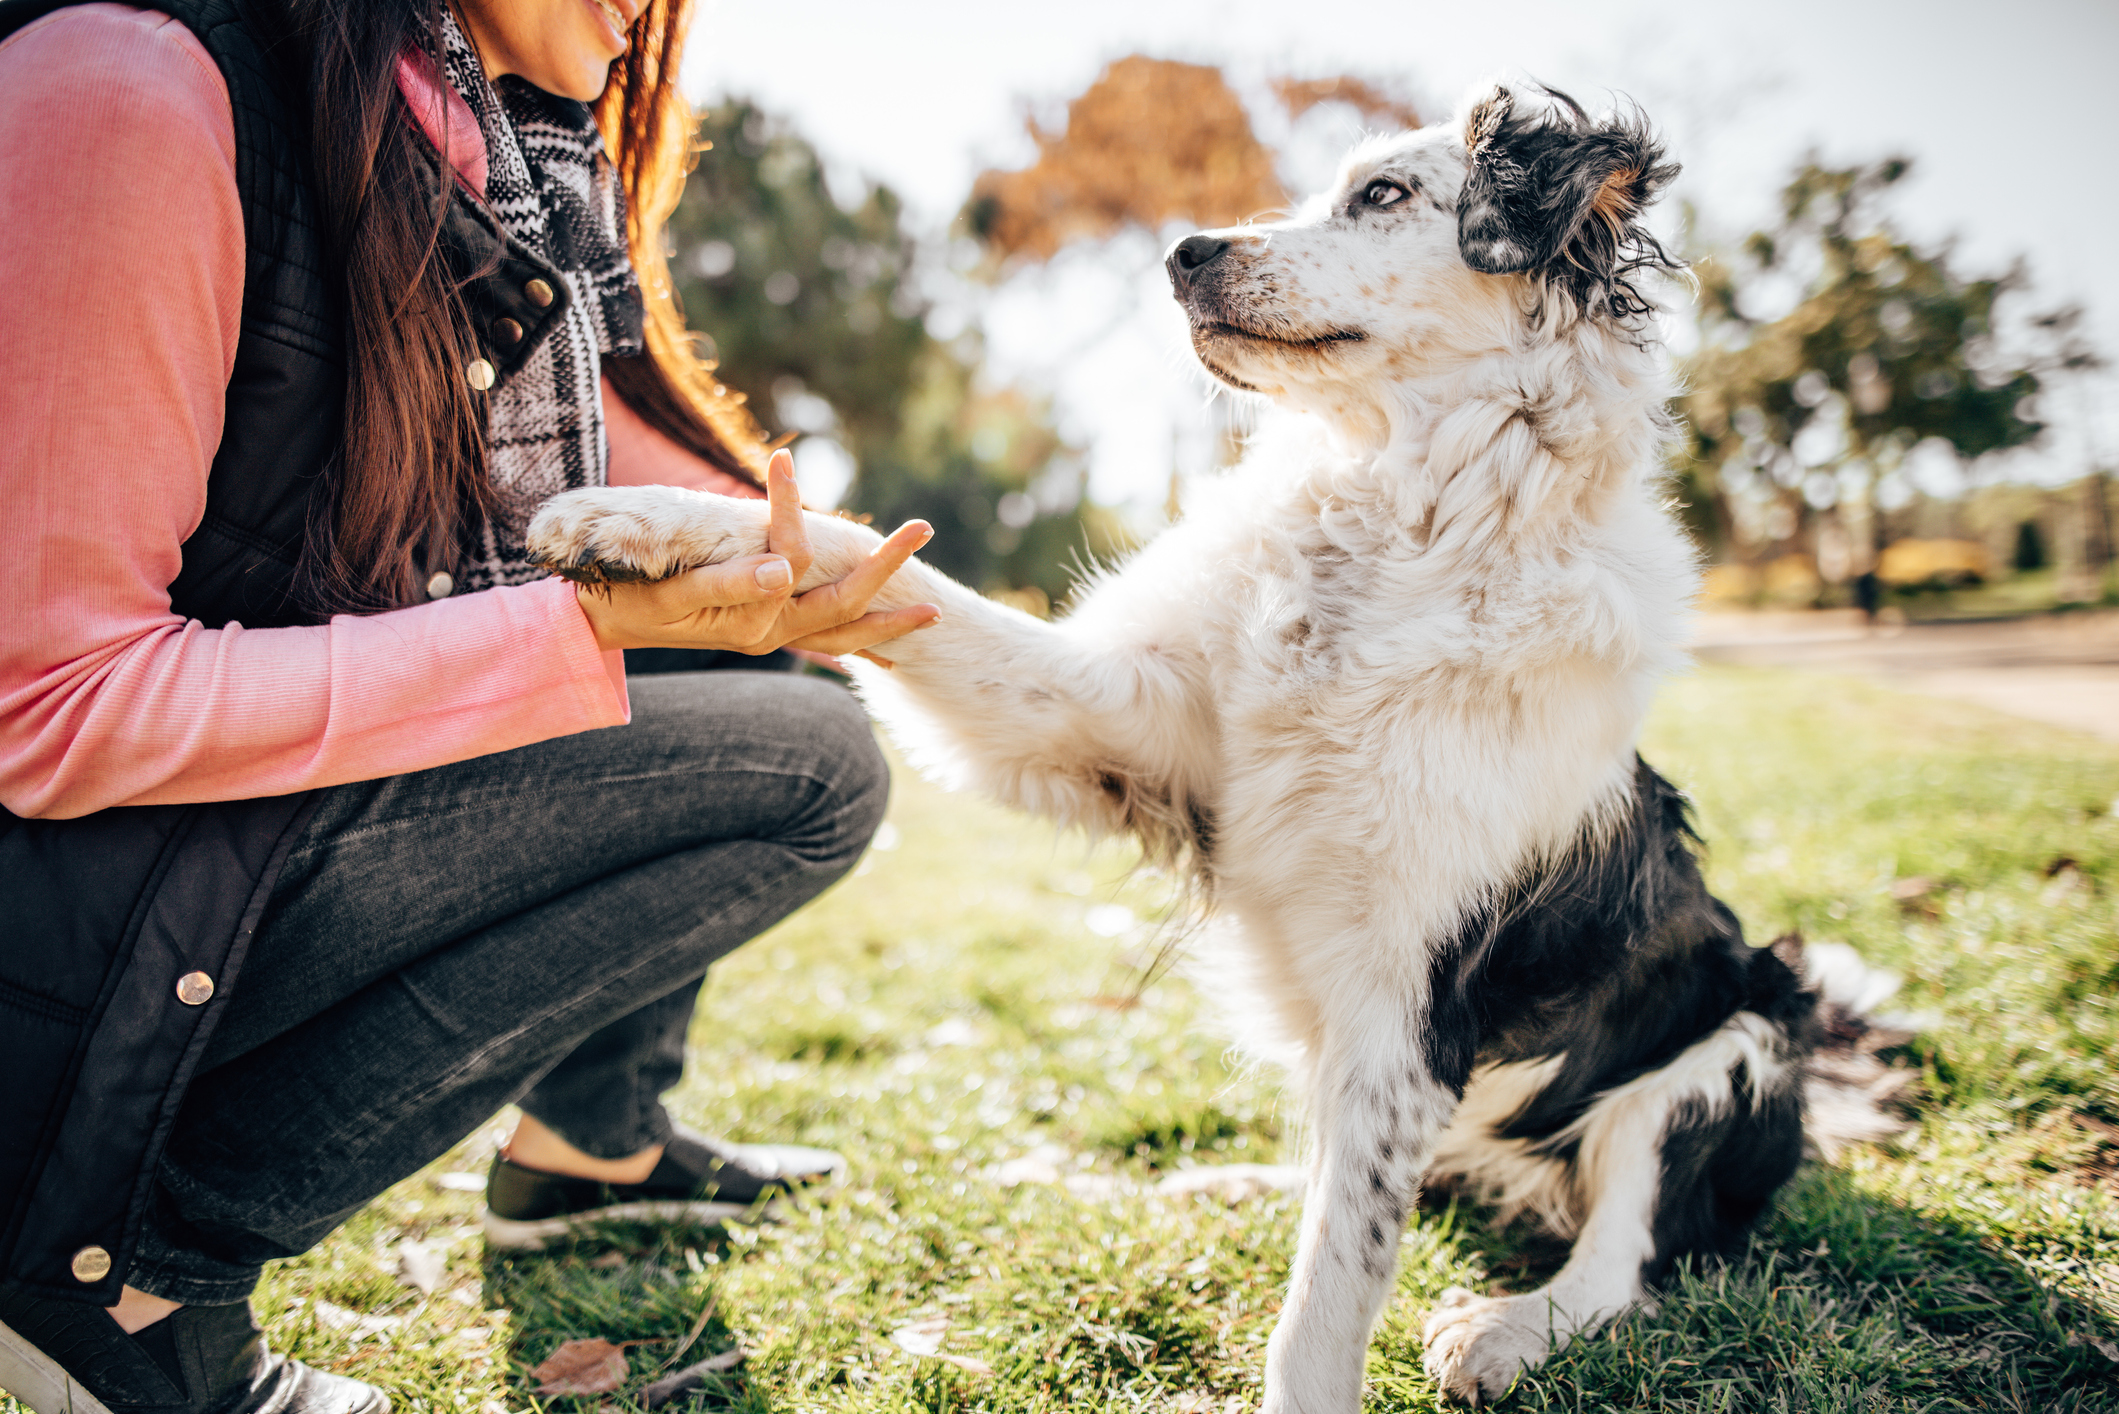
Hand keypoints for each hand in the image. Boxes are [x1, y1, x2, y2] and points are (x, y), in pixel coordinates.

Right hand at [572, 450, 940, 656]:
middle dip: (886, 568)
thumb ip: (729, 582)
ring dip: (887, 619)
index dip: (790, 508)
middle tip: (924, 527)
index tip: (782, 459)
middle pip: (843, 602)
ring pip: (842, 631)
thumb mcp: (671, 591)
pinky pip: (823, 643)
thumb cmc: (627, 600)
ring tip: (934, 612)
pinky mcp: (764, 633)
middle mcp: (770, 633)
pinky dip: (856, 640)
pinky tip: (881, 645)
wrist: (598, 627)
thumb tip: (786, 567)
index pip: (791, 555)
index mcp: (751, 619)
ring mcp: (770, 637)